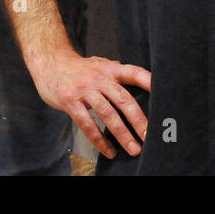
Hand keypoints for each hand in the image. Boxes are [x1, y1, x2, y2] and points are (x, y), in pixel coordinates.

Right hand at [31, 50, 151, 159]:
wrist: (50, 62)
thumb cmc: (79, 68)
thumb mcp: (99, 64)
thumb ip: (117, 73)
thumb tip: (141, 81)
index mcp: (110, 69)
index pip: (134, 72)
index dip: (149, 82)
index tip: (164, 94)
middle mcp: (99, 78)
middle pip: (123, 99)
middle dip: (138, 120)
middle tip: (149, 136)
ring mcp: (84, 90)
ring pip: (107, 114)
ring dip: (122, 134)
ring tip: (133, 149)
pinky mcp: (70, 102)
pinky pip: (87, 124)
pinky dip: (99, 140)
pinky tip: (109, 151)